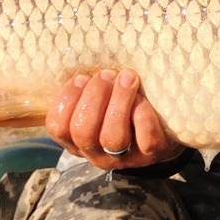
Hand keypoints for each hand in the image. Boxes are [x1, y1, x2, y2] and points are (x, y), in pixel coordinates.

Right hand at [48, 69, 185, 171]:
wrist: (161, 133)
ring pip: (113, 137)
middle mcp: (96, 154)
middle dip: (94, 97)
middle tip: (107, 75)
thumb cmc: (121, 110)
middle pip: (83, 131)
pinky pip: (146, 140)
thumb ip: (87, 91)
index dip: (66, 100)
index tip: (81, 77)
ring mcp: (124, 158)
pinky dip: (143, 116)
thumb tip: (82, 61)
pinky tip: (142, 99)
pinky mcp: (152, 155)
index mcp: (76, 141)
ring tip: (127, 78)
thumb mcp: (98, 103)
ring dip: (118, 102)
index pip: (58, 127)